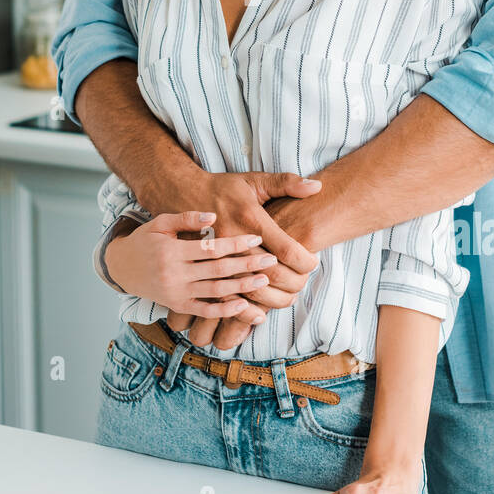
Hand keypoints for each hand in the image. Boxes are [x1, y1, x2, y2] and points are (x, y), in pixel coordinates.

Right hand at [105, 209, 279, 324]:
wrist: (122, 267)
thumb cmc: (146, 240)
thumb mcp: (161, 222)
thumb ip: (187, 218)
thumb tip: (213, 215)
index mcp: (172, 251)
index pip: (210, 248)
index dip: (235, 243)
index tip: (257, 239)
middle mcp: (174, 274)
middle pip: (217, 270)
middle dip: (246, 265)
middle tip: (271, 261)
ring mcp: (176, 293)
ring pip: (215, 292)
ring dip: (242, 288)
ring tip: (265, 281)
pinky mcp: (178, 306)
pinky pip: (205, 311)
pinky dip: (225, 311)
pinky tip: (245, 307)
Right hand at [176, 173, 322, 348]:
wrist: (177, 192)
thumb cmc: (220, 188)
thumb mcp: (253, 180)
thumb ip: (286, 183)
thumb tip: (316, 188)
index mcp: (247, 217)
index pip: (285, 248)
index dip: (304, 260)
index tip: (311, 262)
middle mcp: (228, 239)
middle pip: (269, 273)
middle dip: (292, 282)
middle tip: (301, 283)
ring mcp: (213, 258)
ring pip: (247, 289)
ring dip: (271, 299)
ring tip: (286, 298)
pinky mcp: (196, 271)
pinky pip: (218, 300)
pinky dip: (239, 311)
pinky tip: (256, 313)